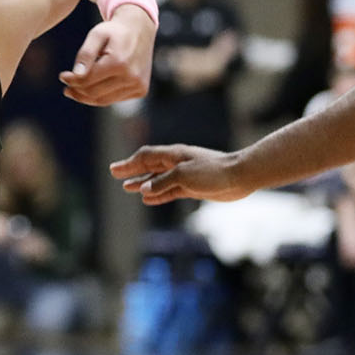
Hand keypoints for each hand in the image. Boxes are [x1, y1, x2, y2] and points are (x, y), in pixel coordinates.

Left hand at [60, 13, 153, 105]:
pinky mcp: (141, 90)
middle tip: (66, 87)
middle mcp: (131, 77)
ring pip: (103, 100)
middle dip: (77, 91)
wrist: (140, 29)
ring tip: (75, 91)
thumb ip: (85, 54)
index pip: (88, 80)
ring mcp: (138, 85)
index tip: (62, 76)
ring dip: (87, 97)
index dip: (72, 80)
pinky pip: (114, 99)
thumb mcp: (97, 34)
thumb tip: (76, 75)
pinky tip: (94, 87)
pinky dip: (101, 96)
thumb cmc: (114, 31)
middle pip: (94, 93)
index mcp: (119, 62)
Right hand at [110, 144, 248, 204]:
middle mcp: (177, 163)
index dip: (129, 163)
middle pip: (149, 166)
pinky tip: (148, 199)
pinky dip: (158, 195)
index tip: (114, 170)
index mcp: (173, 155)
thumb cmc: (213, 171)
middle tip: (116, 175)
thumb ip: (162, 182)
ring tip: (128, 188)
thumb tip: (144, 189)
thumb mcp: (184, 176)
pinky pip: (169, 191)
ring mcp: (184, 176)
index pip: (146, 156)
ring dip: (143, 183)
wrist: (239, 176)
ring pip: (158, 179)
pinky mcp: (192, 187)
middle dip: (132, 171)